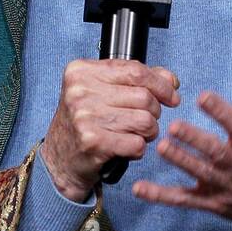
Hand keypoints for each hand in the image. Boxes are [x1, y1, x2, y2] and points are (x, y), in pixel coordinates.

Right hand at [42, 59, 181, 201]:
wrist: (59, 159)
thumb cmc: (84, 122)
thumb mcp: (102, 91)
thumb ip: (136, 80)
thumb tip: (170, 80)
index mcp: (82, 71)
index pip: (136, 70)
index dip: (161, 84)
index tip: (171, 96)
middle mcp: (80, 91)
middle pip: (144, 97)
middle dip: (154, 112)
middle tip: (145, 121)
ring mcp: (85, 117)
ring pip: (145, 121)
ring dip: (148, 132)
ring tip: (136, 134)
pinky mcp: (93, 142)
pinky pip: (137, 144)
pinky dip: (138, 149)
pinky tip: (125, 148)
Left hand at [132, 53, 231, 230]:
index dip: (222, 113)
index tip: (203, 96)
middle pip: (217, 153)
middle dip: (196, 140)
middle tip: (175, 126)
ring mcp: (225, 187)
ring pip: (200, 175)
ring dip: (181, 162)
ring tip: (163, 147)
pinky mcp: (211, 202)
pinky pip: (185, 200)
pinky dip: (162, 196)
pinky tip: (141, 188)